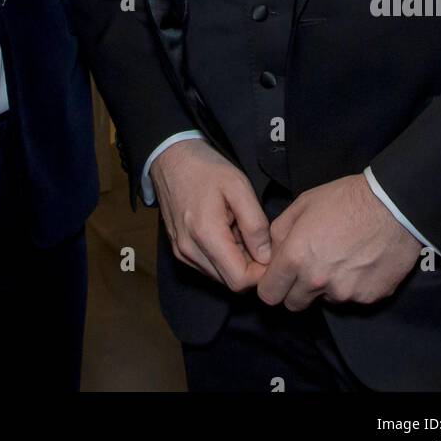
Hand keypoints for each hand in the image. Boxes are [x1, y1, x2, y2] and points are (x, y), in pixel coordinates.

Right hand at [150, 140, 271, 290]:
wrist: (171, 158)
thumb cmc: (206, 168)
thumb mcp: (239, 186)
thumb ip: (255, 223)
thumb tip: (266, 256)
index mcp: (206, 234)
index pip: (239, 281)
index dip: (261, 271)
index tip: (269, 251)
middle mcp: (189, 251)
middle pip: (230, 282)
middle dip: (249, 266)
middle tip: (257, 237)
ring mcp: (182, 253)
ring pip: (220, 277)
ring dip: (236, 261)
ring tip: (239, 230)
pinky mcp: (179, 251)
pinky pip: (208, 267)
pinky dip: (222, 257)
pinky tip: (226, 232)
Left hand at [257, 174, 421, 311]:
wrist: (392, 205)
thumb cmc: (345, 199)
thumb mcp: (302, 204)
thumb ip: (279, 233)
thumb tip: (273, 255)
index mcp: (296, 257)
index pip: (269, 295)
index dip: (272, 287)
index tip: (279, 278)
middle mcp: (317, 281)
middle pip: (295, 304)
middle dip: (297, 289)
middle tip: (311, 266)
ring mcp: (344, 293)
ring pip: (325, 300)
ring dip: (327, 286)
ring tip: (342, 257)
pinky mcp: (368, 297)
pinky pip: (352, 297)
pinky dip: (353, 285)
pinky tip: (361, 262)